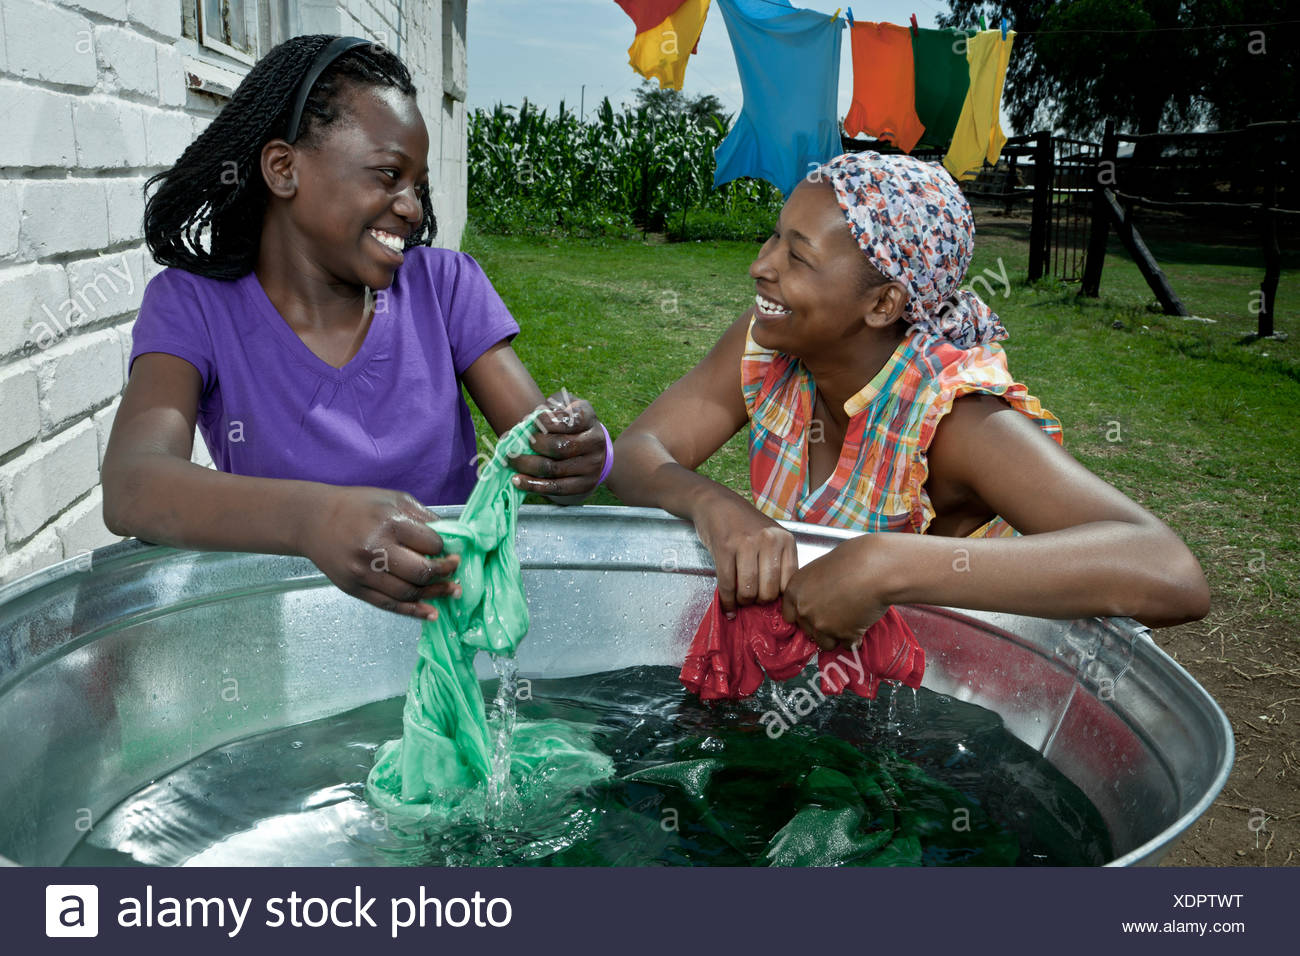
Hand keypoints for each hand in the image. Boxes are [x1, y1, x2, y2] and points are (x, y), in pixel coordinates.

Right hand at [299, 486, 459, 619]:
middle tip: (454, 570)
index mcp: (389, 524)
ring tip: (451, 591)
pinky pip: (389, 605)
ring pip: (408, 593)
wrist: (313, 520)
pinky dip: (413, 612)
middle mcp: (375, 550)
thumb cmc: (357, 506)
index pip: (431, 544)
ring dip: (435, 594)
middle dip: (445, 573)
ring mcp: (363, 573)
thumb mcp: (393, 499)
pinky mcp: (354, 589)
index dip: (445, 548)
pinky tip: (431, 612)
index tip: (450, 550)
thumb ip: (423, 517)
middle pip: (422, 572)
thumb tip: (451, 537)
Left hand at [506, 392, 607, 499]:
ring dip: (527, 465)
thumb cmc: (568, 424)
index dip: (549, 422)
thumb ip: (547, 407)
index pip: (571, 420)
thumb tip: (527, 422)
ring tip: (511, 460)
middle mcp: (595, 442)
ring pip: (555, 468)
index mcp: (589, 418)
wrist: (589, 449)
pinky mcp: (585, 485)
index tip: (534, 422)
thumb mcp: (563, 406)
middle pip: (561, 446)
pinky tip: (517, 480)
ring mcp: (592, 465)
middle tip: (518, 443)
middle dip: (535, 444)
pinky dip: (533, 485)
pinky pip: (556, 488)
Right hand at [692, 488, 797, 615]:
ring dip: (743, 601)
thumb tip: (777, 599)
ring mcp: (746, 543)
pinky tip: (727, 605)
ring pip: (748, 589)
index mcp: (785, 540)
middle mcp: (769, 541)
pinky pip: (727, 584)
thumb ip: (777, 561)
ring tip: (740, 600)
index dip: (778, 597)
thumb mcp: (770, 536)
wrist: (716, 502)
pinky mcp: (724, 548)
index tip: (768, 599)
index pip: (788, 582)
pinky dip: (727, 600)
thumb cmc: (745, 523)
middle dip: (759, 601)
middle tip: (752, 600)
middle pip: (769, 589)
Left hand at [781, 535, 889, 649]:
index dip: (804, 615)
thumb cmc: (854, 559)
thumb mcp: (822, 568)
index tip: (815, 613)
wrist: (876, 568)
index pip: (790, 616)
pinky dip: (855, 637)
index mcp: (794, 590)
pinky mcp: (842, 636)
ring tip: (852, 618)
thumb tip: (817, 598)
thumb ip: (813, 587)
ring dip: (837, 635)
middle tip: (839, 613)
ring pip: (825, 642)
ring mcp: (821, 625)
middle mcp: (803, 610)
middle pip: (807, 630)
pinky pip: (847, 645)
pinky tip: (862, 622)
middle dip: (822, 626)